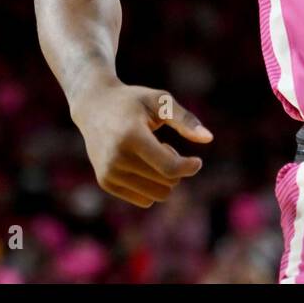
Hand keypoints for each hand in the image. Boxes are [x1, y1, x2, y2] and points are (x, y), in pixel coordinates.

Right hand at [68, 77, 211, 207]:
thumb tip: (209, 138)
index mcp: (131, 137)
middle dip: (175, 168)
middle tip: (165, 146)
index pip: (169, 168)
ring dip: (164, 178)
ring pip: (157, 195)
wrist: (94, 106)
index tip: (197, 161)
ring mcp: (109, 173)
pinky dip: (151, 186)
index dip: (189, 167)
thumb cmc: (134, 101)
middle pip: (167, 183)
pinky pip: (145, 200)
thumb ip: (185, 120)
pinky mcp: (106, 182)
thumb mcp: (160, 101)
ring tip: (153, 154)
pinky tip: (142, 164)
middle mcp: (117, 158)